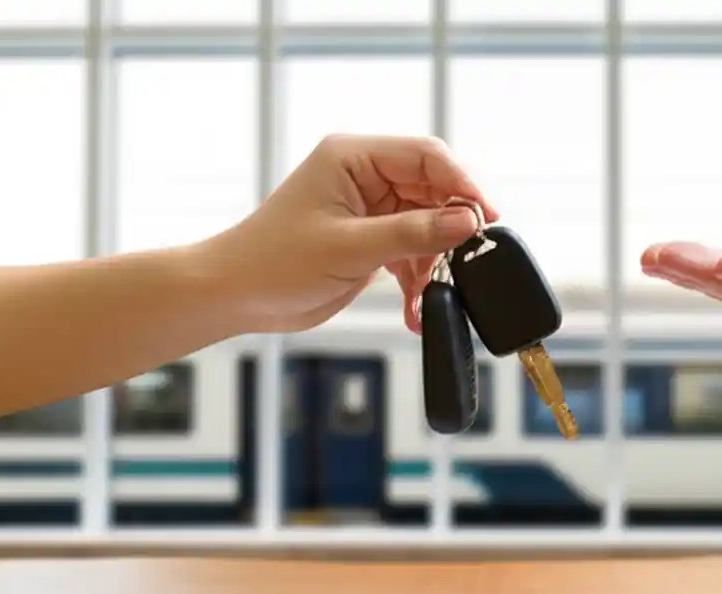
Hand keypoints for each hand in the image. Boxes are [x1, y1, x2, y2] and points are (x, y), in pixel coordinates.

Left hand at [197, 134, 497, 333]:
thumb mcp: (350, 248)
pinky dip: (417, 280)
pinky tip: (415, 310)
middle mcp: (365, 175)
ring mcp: (369, 208)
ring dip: (434, 264)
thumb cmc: (274, 262)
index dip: (463, 184)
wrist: (235, 296)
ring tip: (432, 297)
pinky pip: (411, 252)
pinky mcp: (369, 239)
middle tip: (470, 263)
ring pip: (427, 225)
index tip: (486, 218)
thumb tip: (467, 222)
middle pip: (433, 191)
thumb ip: (413, 234)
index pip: (427, 156)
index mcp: (354, 157)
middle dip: (451, 230)